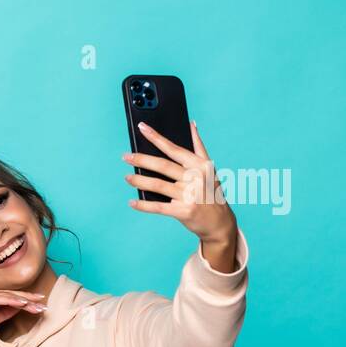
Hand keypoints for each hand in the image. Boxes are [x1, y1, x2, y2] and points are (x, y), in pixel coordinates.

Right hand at [0, 288, 46, 346]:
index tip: (39, 304)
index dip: (24, 299)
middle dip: (27, 298)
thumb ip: (1, 314)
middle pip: (8, 292)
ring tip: (37, 304)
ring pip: (4, 294)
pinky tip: (23, 303)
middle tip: (44, 302)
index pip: (6, 295)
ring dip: (22, 299)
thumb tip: (16, 308)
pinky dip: (10, 300)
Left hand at [123, 120, 237, 246]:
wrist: (219, 222)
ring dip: (140, 181)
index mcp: (200, 165)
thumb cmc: (210, 192)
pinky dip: (144, 205)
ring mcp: (190, 195)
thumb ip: (198, 146)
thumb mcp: (209, 168)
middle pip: (163, 166)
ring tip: (127, 178)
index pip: (173, 148)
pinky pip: (159, 207)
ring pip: (158, 185)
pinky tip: (132, 202)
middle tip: (126, 156)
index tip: (142, 127)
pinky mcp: (184, 211)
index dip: (156, 137)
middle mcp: (196, 178)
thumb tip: (191, 124)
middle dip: (142, 160)